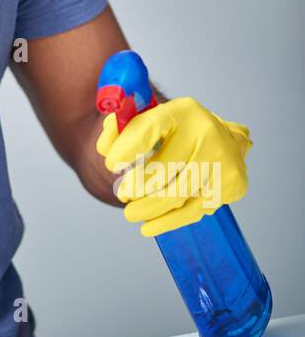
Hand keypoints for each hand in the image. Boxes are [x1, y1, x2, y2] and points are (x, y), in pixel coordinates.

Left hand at [96, 96, 252, 237]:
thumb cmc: (178, 131)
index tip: (112, 165)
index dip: (126, 149)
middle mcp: (205, 132)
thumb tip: (105, 149)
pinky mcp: (231, 182)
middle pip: (163, 169)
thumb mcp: (150, 118)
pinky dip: (169, 221)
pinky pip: (194, 209)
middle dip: (136, 187)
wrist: (225, 139)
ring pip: (178, 195)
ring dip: (149, 209)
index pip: (148, 129)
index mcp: (181, 111)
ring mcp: (221, 158)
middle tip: (122, 194)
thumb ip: (120, 128)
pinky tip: (150, 225)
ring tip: (131, 213)